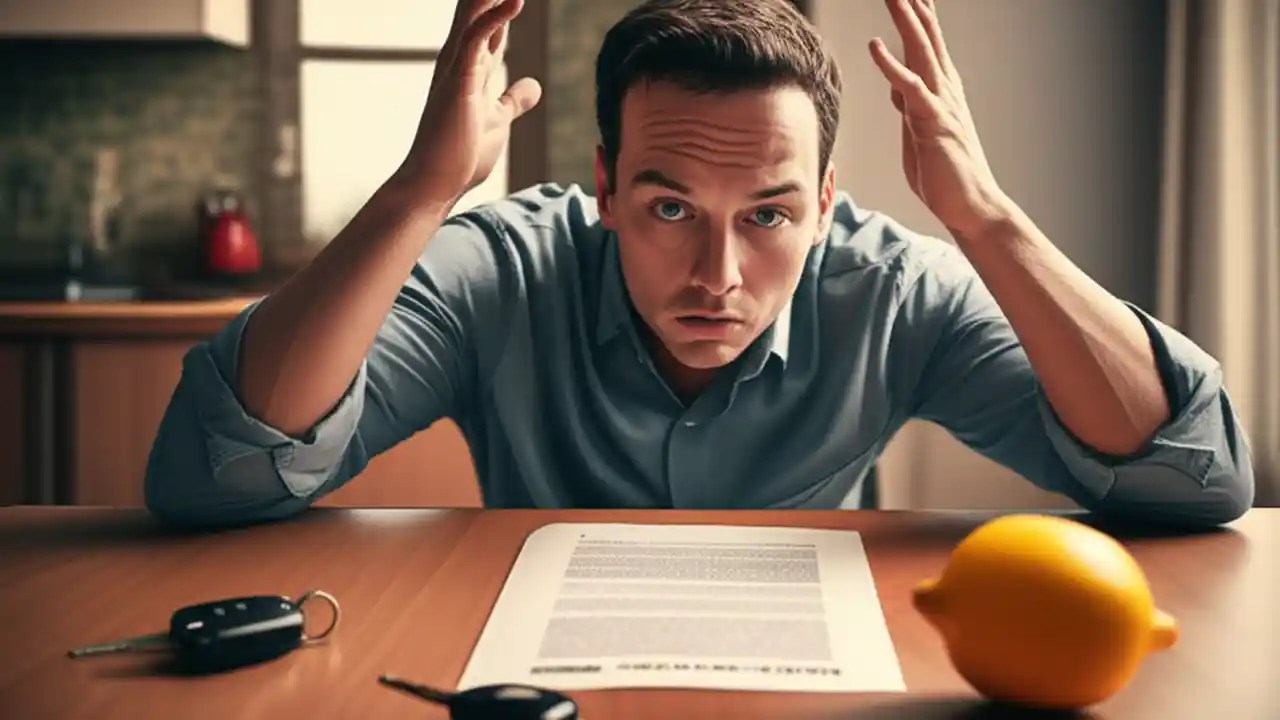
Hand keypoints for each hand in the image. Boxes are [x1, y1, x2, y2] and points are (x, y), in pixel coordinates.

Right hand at [396, 0, 541, 205]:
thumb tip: (531, 85)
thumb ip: (513, 99)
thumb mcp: (499, 119)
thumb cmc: (461, 153)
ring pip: (474, 11)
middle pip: (479, 4)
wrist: (436, 183)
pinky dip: (494, 16)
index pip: (492, 17)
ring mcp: (457, 68)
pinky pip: (475, 38)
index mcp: (472, 63)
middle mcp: (461, 58)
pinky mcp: (457, 82)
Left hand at [870, 0, 1008, 238]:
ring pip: (921, 52)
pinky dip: (891, 65)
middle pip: (926, 38)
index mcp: (942, 92)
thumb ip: (909, 109)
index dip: (919, 17)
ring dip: (906, 21)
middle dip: (913, 7)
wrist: (971, 206)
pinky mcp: (933, 122)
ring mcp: (941, 104)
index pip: (928, 45)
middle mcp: (945, 90)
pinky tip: (875, 45)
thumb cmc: (945, 175)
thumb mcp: (919, 134)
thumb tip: (896, 88)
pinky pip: (910, 87)